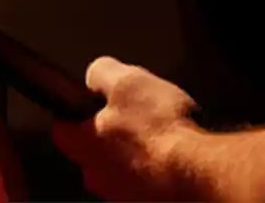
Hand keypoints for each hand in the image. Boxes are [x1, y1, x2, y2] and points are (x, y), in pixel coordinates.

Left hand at [53, 55, 202, 200]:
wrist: (202, 172)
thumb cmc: (161, 130)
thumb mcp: (126, 81)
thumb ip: (101, 74)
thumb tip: (96, 75)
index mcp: (82, 145)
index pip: (63, 130)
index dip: (76, 114)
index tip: (90, 105)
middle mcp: (98, 176)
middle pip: (93, 153)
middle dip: (110, 136)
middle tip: (135, 119)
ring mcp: (124, 195)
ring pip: (122, 170)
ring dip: (136, 156)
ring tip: (163, 139)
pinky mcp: (151, 202)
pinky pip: (148, 184)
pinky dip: (158, 172)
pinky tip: (176, 157)